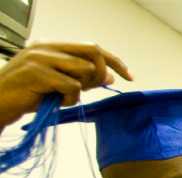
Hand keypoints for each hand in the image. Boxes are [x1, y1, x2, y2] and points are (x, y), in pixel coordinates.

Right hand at [0, 42, 131, 126]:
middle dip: (103, 73)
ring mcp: (41, 58)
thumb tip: (109, 76)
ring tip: (61, 97)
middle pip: (92, 53)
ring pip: (84, 71)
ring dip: (79, 91)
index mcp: (51, 46)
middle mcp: (46, 48)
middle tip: (101, 87)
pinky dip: (68, 99)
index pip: (91, 47)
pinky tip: (53, 101)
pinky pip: (72, 87)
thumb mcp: (58, 84)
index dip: (114, 60)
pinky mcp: (38, 73)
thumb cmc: (26, 94)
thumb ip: (82, 77)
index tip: (129, 75)